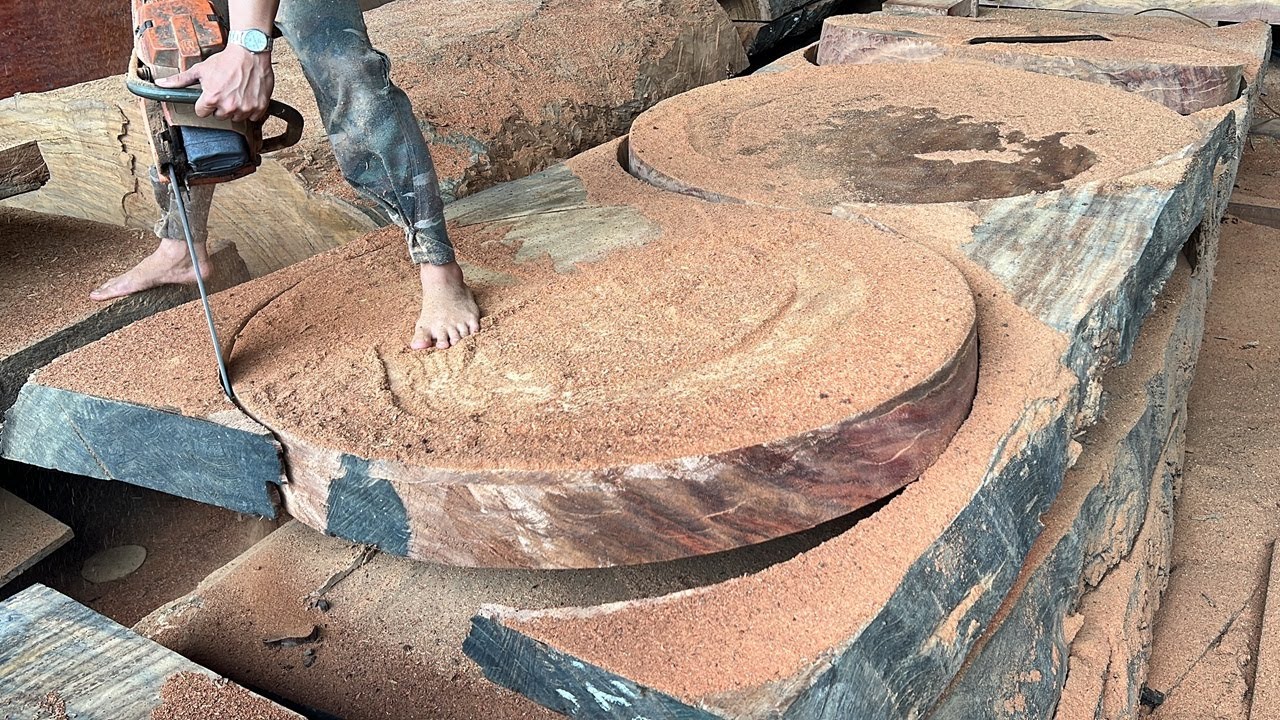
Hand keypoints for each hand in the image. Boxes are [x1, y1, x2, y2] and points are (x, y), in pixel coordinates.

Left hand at [156, 44, 273, 121]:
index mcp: (212, 98)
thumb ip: (180, 80)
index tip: (210, 95)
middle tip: (225, 91)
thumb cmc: (226, 60)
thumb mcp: (200, 69)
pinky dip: (251, 109)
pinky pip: (252, 117)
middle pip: (220, 116)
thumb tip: (160, 84)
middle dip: (221, 106)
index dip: (204, 104)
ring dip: (236, 108)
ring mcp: (244, 108)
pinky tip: (247, 96)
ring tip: (237, 92)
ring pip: (236, 117)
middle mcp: (228, 105)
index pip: (202, 113)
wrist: (249, 52)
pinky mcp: (258, 108)